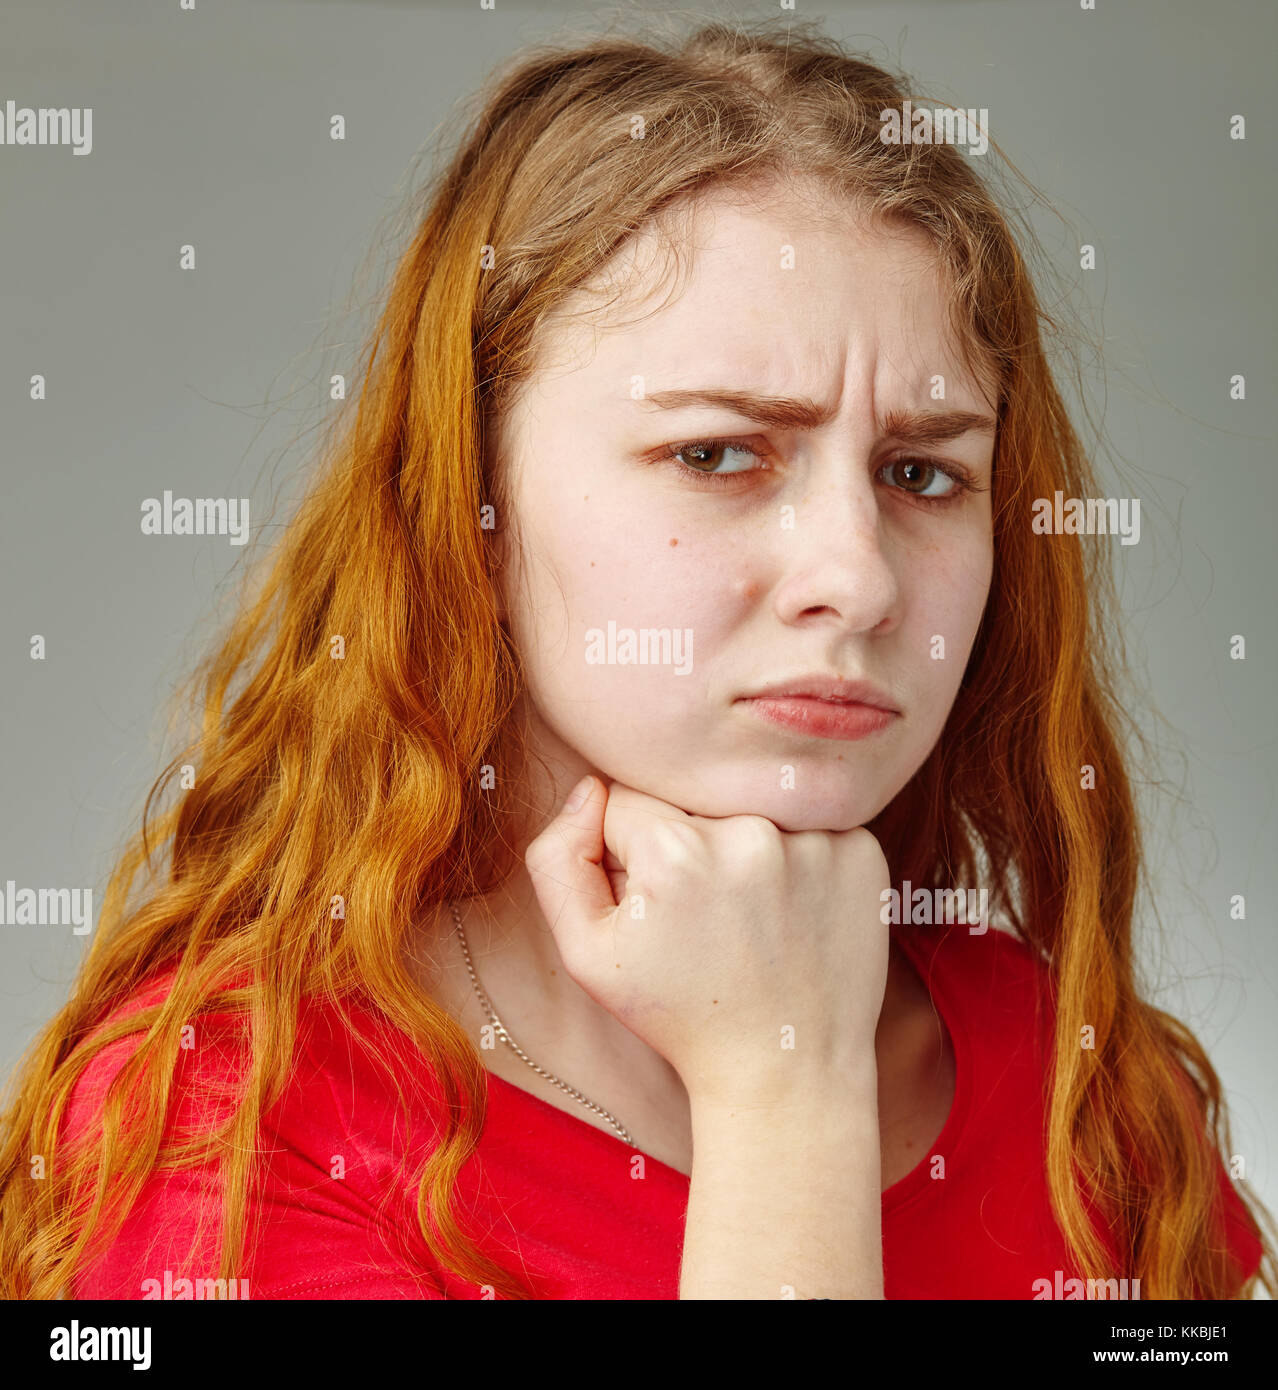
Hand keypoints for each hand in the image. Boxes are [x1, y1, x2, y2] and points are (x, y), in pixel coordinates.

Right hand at [523, 776, 890, 1108]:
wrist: (785, 1069)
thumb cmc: (680, 1014)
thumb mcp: (585, 953)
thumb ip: (557, 860)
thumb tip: (588, 788)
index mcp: (674, 848)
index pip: (626, 801)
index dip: (631, 854)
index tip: (660, 906)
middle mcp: (749, 829)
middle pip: (690, 799)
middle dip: (685, 843)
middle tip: (705, 915)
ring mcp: (816, 837)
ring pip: (749, 806)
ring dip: (743, 846)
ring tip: (751, 915)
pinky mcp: (861, 849)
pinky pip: (808, 822)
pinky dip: (797, 857)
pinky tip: (793, 911)